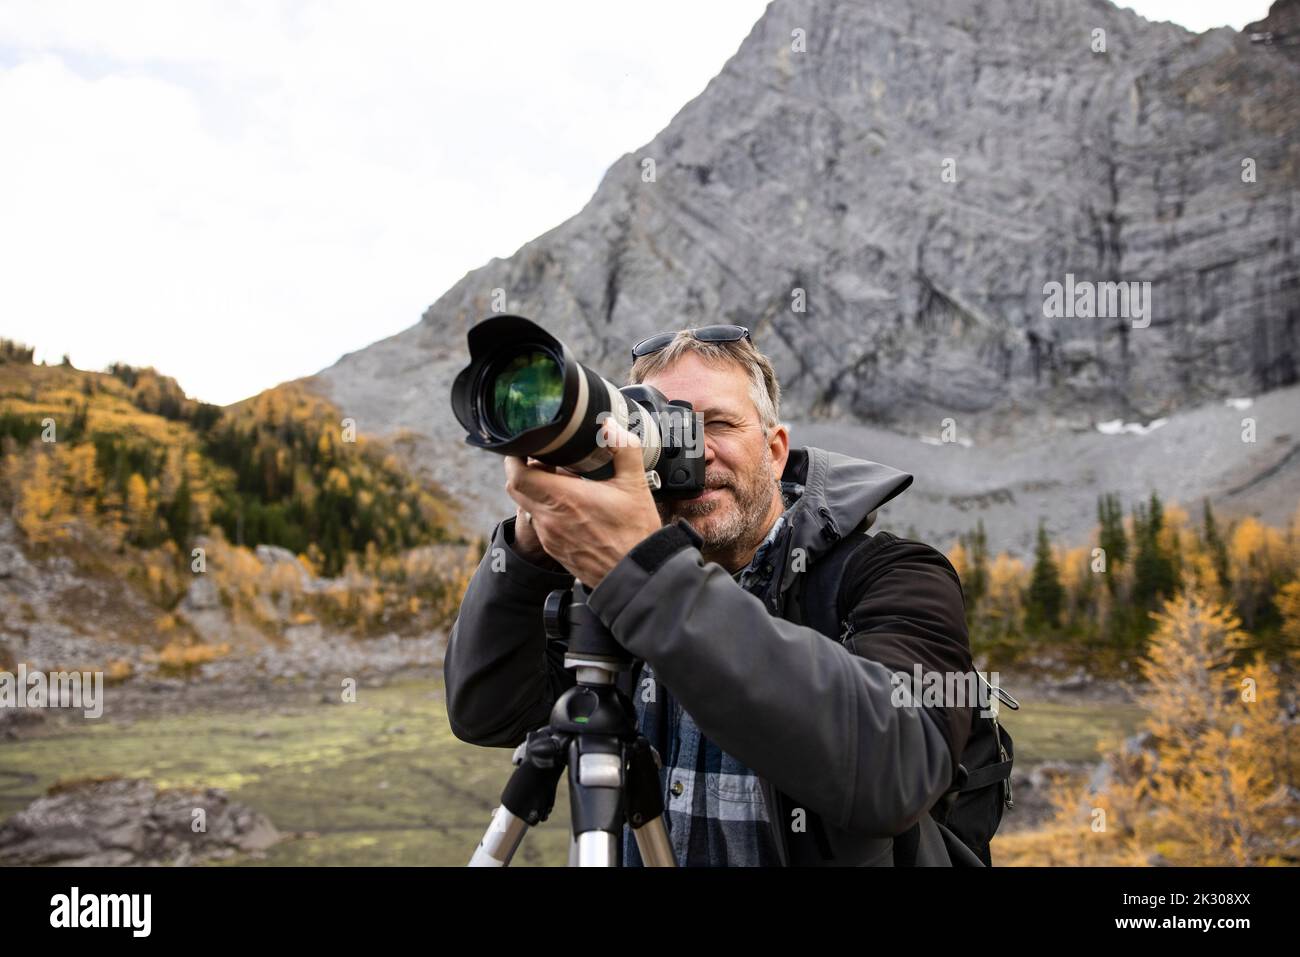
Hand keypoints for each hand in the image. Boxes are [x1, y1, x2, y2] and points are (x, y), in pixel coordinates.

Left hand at [503, 418, 663, 588]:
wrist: (635, 575)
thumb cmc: (635, 533)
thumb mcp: (635, 485)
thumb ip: (623, 449)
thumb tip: (610, 427)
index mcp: (563, 499)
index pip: (517, 474)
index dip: (515, 455)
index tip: (526, 444)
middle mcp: (549, 519)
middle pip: (516, 488)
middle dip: (525, 469)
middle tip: (546, 459)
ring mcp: (549, 537)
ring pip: (528, 505)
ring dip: (537, 489)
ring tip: (564, 480)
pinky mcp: (555, 549)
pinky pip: (540, 523)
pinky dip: (547, 508)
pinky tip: (573, 505)